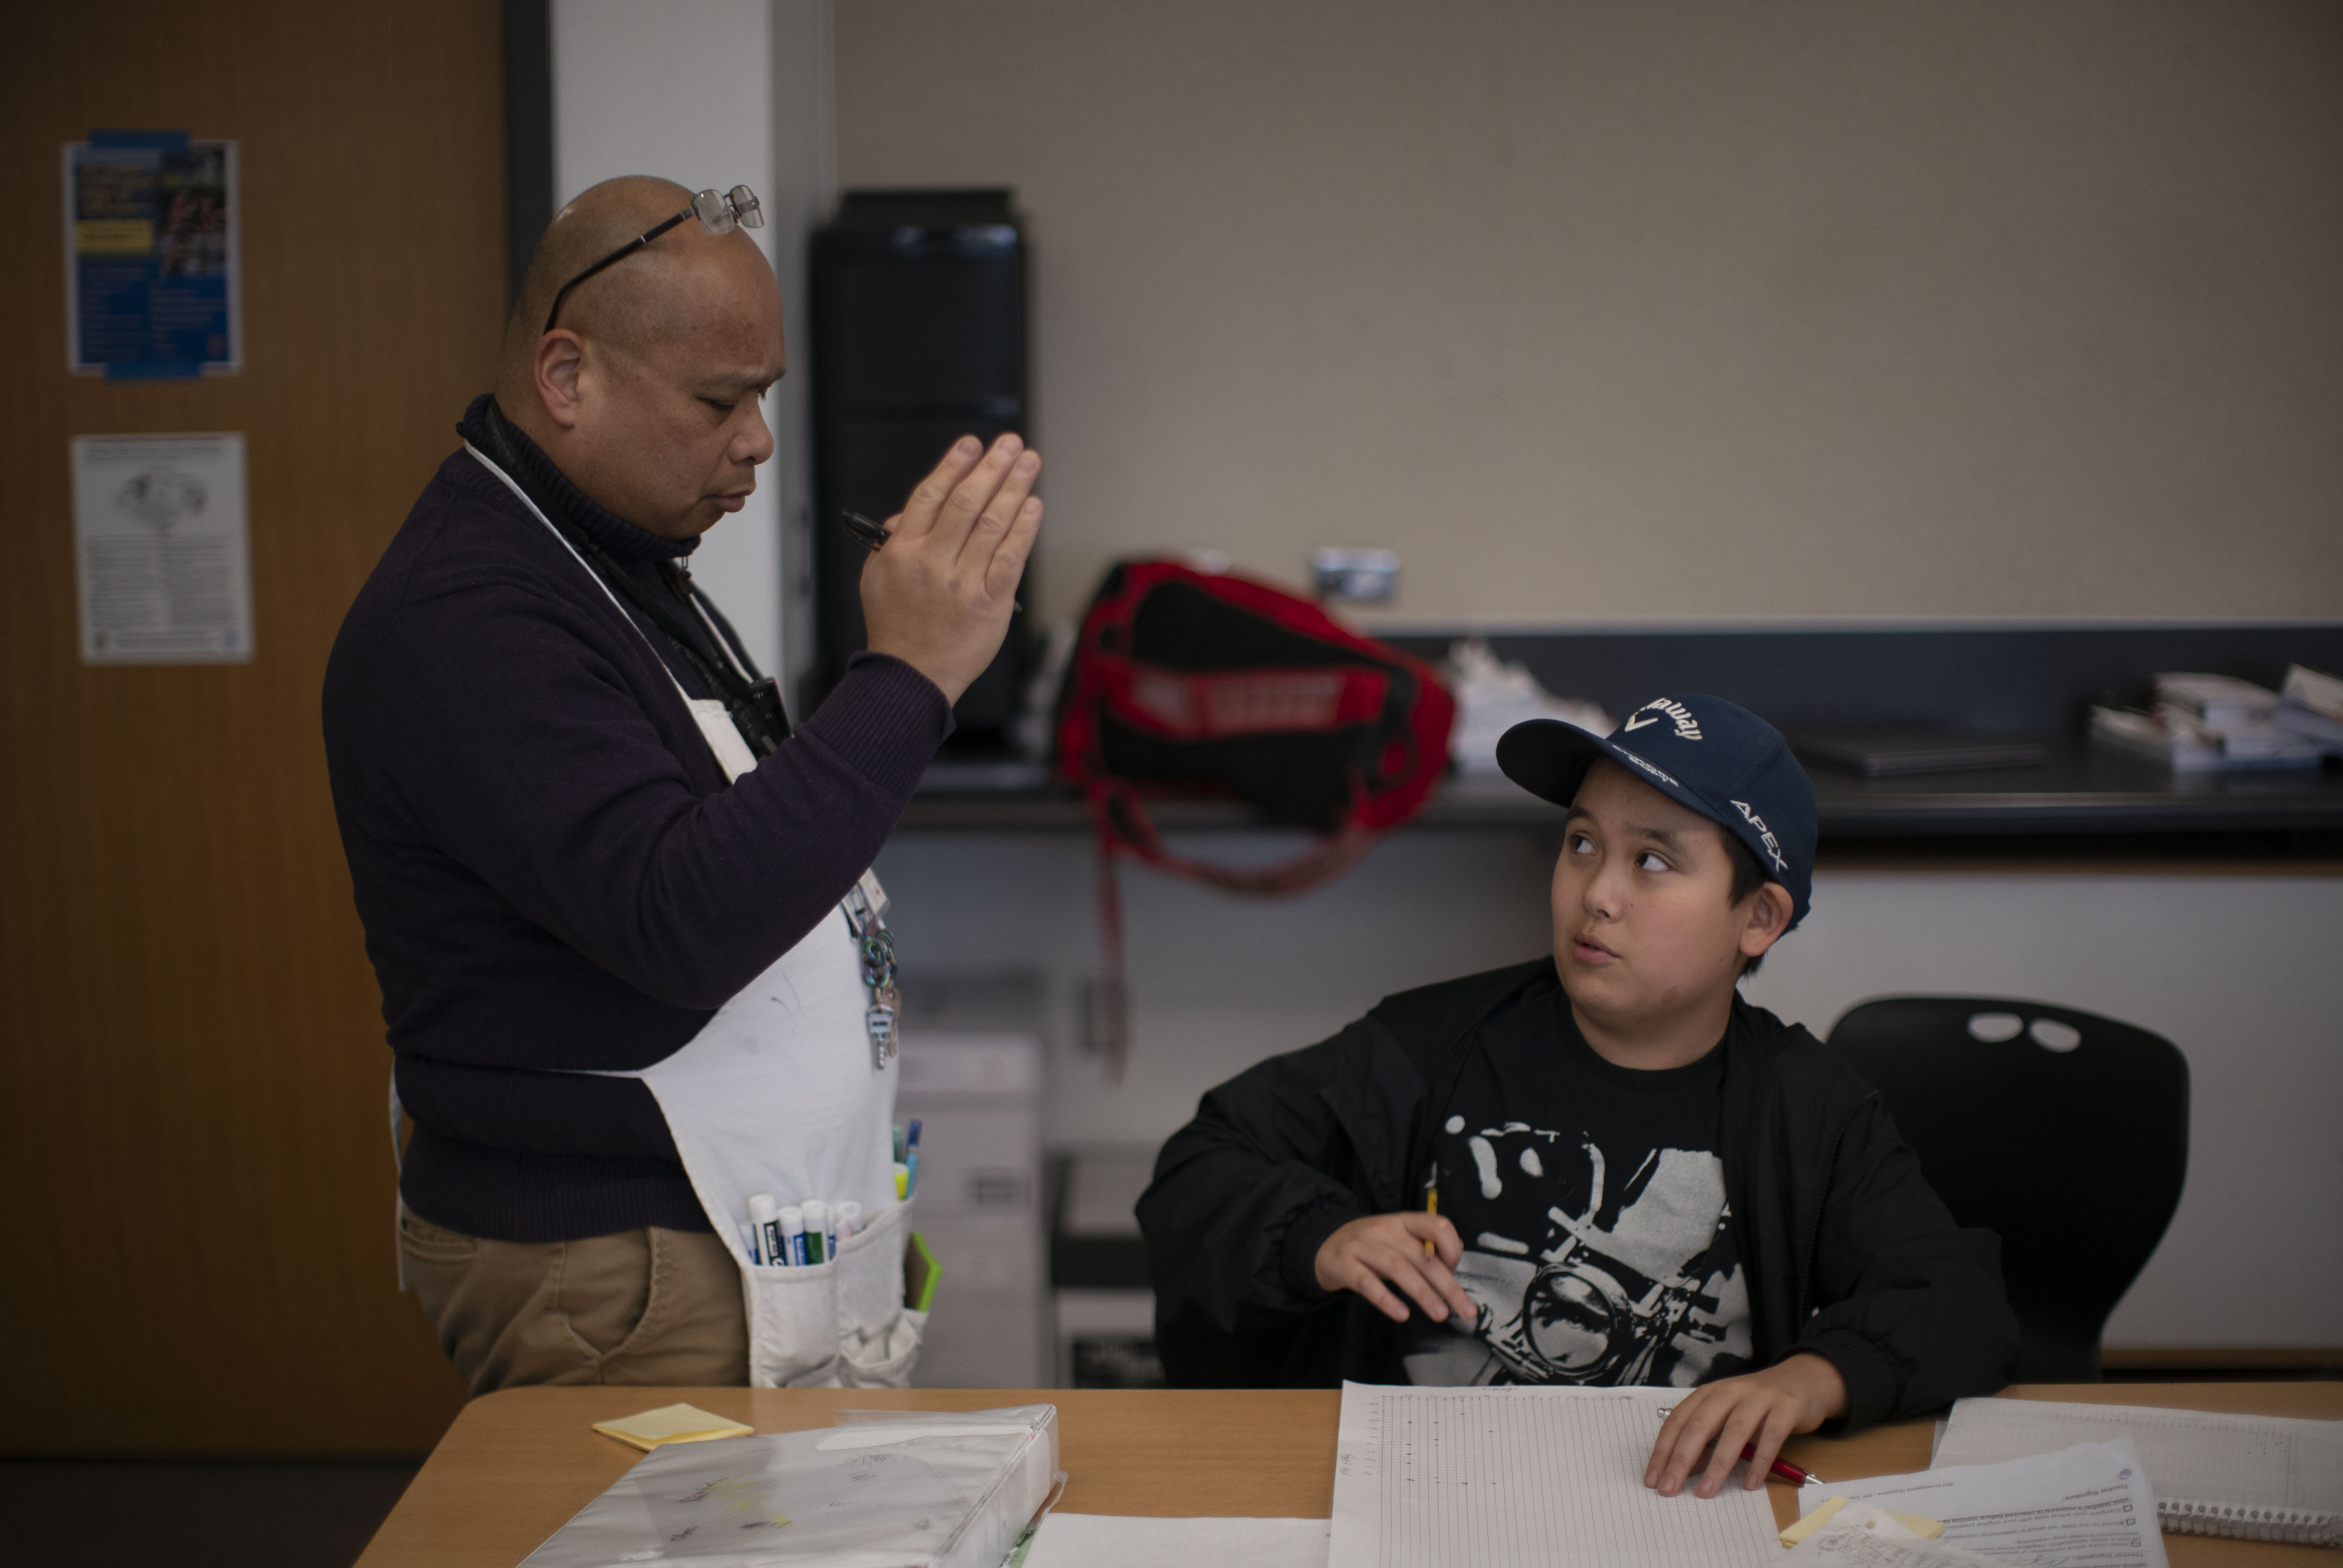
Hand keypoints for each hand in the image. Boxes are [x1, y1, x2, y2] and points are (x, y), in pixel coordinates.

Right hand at [859, 433, 1041, 704]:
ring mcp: (962, 584)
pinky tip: (1033, 506)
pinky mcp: (989, 605)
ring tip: (1029, 463)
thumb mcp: (877, 577)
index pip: (930, 496)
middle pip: (966, 503)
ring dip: (1014, 488)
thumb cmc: (896, 625)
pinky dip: (1023, 529)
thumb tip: (911, 509)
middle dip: (992, 467)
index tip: (972, 444)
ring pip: (992, 525)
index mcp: (903, 552)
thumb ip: (894, 540)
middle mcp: (933, 563)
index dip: (953, 466)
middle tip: (1011, 444)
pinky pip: (1010, 559)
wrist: (910, 676)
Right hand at [1313, 1213, 1478, 1325]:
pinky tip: (1402, 1315)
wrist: (1322, 1244)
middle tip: (1465, 1310)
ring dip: (1422, 1293)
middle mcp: (1384, 1229)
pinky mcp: (1343, 1264)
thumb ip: (1426, 1247)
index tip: (1458, 1272)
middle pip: (1420, 1255)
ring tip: (1440, 1315)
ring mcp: (1362, 1245)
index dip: (1451, 1247)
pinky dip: (1386, 1299)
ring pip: (1397, 1268)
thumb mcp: (1399, 1239)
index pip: (1435, 1224)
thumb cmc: (1371, 1246)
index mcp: (1403, 1221)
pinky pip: (1366, 1282)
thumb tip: (1455, 1256)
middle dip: (1446, 1284)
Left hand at [1644, 1352, 1847, 1498]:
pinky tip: (1750, 1483)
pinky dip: (1760, 1461)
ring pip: (1733, 1431)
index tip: (1652, 1478)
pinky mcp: (1785, 1407)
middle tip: (1668, 1488)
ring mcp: (1758, 1397)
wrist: (1803, 1380)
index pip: (1678, 1421)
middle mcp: (1729, 1391)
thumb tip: (1683, 1471)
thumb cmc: (1758, 1405)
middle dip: (1681, 1459)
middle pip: (1699, 1425)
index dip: (1663, 1450)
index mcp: (1709, 1393)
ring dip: (1717, 1464)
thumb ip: (1707, 1442)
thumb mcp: (1727, 1418)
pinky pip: (1771, 1436)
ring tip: (1705, 1492)